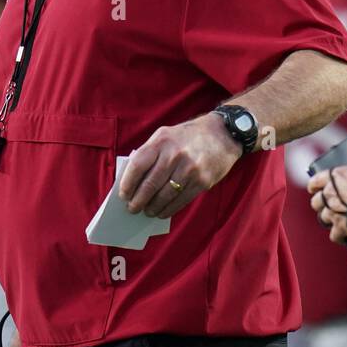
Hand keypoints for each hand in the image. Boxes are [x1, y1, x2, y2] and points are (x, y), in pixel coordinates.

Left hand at [120, 112, 242, 218]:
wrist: (223, 134)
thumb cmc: (189, 136)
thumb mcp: (167, 135)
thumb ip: (150, 153)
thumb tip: (133, 180)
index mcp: (162, 141)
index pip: (138, 165)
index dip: (128, 183)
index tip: (123, 195)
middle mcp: (175, 154)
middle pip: (150, 184)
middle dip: (138, 201)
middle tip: (132, 209)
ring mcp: (190, 169)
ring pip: (165, 196)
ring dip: (153, 208)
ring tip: (147, 211)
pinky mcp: (202, 181)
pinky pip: (181, 200)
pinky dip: (168, 209)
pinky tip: (162, 212)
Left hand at [309, 140, 346, 244]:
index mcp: (335, 177)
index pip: (315, 181)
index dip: (314, 185)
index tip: (314, 187)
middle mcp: (329, 196)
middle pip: (316, 202)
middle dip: (320, 203)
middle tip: (327, 204)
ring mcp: (333, 214)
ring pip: (323, 218)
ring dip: (328, 218)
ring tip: (336, 218)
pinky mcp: (341, 230)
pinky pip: (334, 235)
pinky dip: (338, 234)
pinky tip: (344, 234)